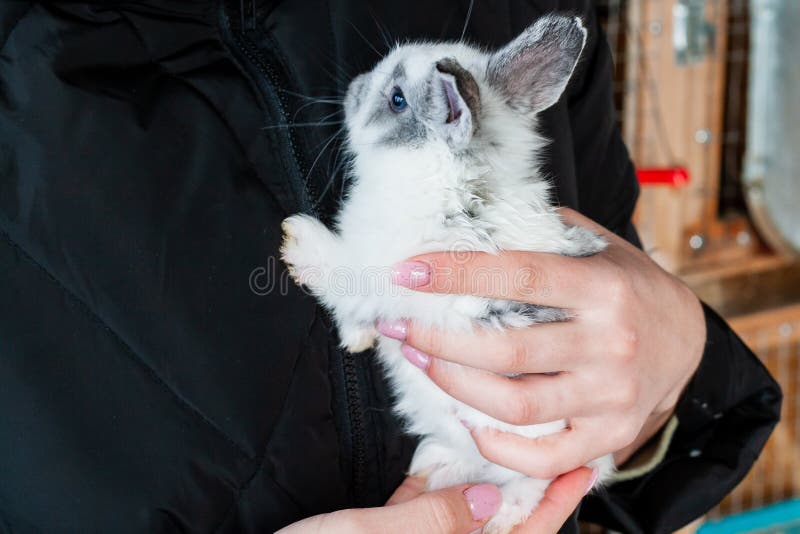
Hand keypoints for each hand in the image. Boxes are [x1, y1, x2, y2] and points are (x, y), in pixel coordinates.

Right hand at [277, 468, 593, 533]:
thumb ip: (437, 520)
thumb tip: (494, 494)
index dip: (555, 504)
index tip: (582, 465)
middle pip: (498, 521)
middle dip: (524, 481)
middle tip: (550, 437)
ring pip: (463, 510)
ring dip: (481, 473)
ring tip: (505, 431)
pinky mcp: (385, 530)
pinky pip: (423, 504)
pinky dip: (435, 478)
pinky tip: (440, 444)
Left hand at [377, 208, 704, 475]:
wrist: (686, 338)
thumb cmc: (626, 285)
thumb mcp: (595, 245)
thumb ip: (540, 233)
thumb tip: (468, 222)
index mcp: (603, 288)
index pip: (518, 276)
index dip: (457, 273)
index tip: (408, 271)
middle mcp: (610, 344)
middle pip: (506, 351)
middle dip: (438, 339)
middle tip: (398, 325)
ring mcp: (610, 396)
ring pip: (516, 405)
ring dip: (454, 386)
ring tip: (420, 361)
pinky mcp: (608, 435)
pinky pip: (544, 456)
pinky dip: (497, 445)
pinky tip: (465, 419)